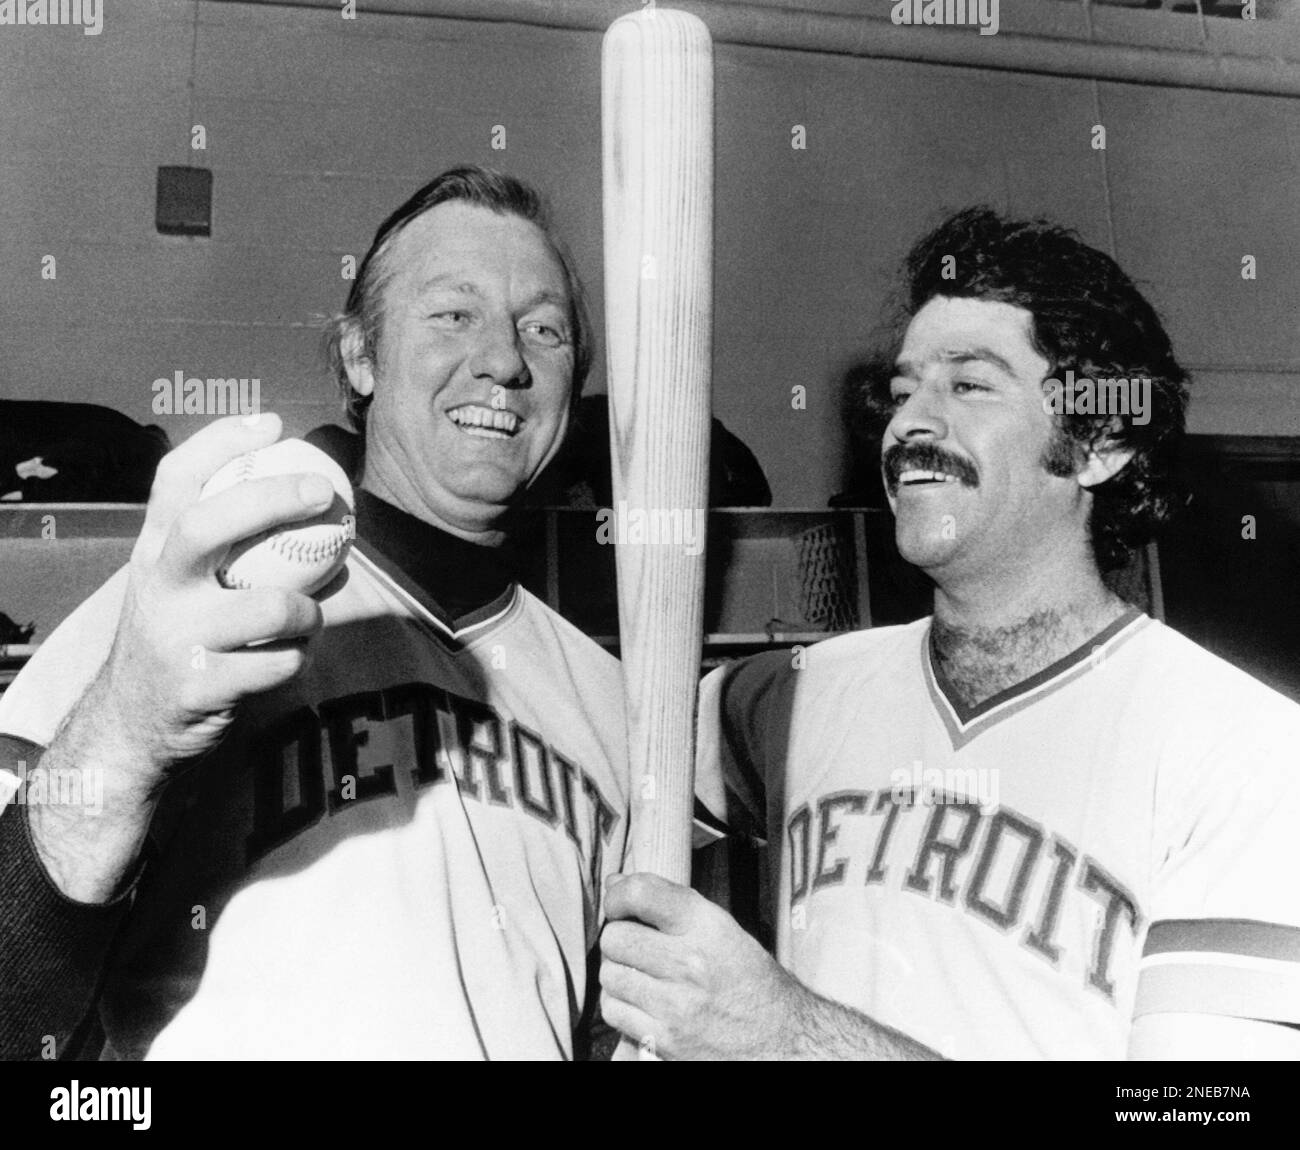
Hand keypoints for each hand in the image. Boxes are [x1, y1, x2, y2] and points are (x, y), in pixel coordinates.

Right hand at [95, 412, 330, 787]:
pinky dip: (298, 658)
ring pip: (268, 607)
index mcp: (153, 551)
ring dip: (308, 611)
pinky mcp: (200, 687)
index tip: (270, 423)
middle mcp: (158, 586)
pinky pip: (279, 663)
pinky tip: (295, 655)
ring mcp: (176, 637)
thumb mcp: (178, 581)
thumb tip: (303, 484)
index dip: (220, 442)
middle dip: (272, 499)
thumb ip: (222, 540)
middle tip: (324, 492)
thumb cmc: (178, 635)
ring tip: (310, 615)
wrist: (132, 723)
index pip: (174, 479)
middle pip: (208, 524)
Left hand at [599, 872, 796, 1059]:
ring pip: (609, 975)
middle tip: (635, 947)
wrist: (781, 1039)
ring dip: (618, 974)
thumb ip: (669, 902)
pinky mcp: (664, 1039)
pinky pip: (613, 1011)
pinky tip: (643, 1003)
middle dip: (619, 939)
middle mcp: (690, 962)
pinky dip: (620, 1006)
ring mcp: (675, 1004)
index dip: (618, 896)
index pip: (641, 893)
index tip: (618, 905)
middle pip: (615, 937)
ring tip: (641, 976)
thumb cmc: (750, 981)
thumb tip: (615, 883)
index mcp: (707, 926)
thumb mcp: (721, 929)